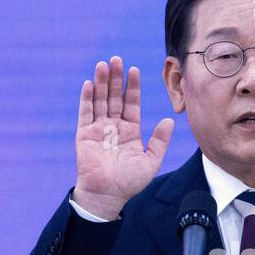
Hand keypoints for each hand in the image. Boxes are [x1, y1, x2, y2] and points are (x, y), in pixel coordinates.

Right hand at [73, 55, 174, 219]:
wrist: (108, 195)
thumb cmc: (130, 182)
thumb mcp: (151, 160)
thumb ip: (160, 140)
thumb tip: (169, 120)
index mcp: (130, 130)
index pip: (131, 103)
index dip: (132, 87)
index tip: (134, 70)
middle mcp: (114, 126)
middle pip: (115, 97)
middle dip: (116, 78)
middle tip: (117, 59)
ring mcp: (98, 129)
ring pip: (100, 100)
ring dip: (102, 83)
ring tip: (103, 64)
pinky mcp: (84, 134)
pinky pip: (85, 113)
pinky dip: (87, 98)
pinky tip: (90, 84)